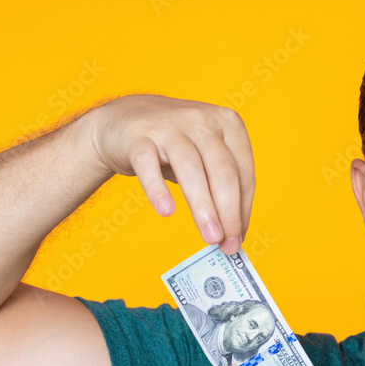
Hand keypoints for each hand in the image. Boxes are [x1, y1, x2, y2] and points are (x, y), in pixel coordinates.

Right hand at [82, 94, 254, 254]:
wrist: (121, 122)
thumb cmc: (173, 146)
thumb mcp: (204, 157)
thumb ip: (219, 188)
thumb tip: (232, 234)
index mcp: (228, 123)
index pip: (243, 172)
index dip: (243, 209)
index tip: (238, 238)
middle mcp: (202, 121)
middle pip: (222, 171)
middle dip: (228, 212)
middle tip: (227, 244)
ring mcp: (169, 126)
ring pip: (191, 169)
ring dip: (203, 207)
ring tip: (209, 237)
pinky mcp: (138, 137)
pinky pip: (148, 165)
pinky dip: (158, 189)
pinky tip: (166, 211)